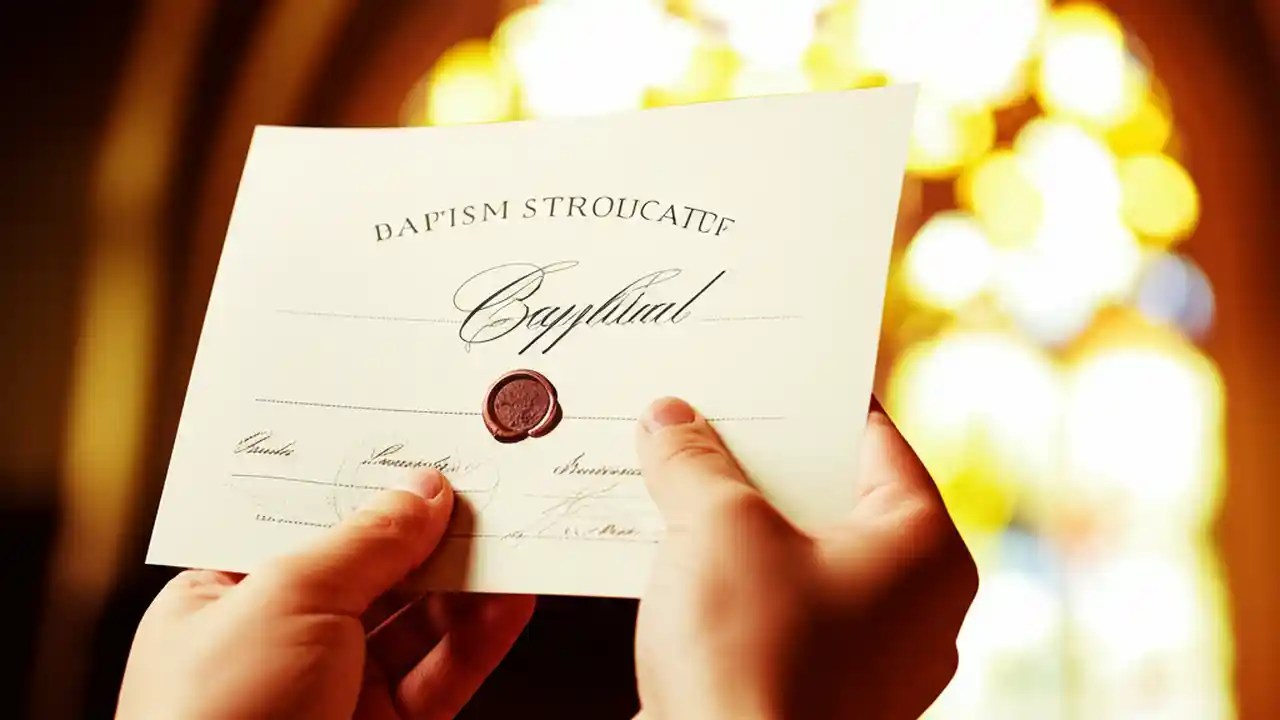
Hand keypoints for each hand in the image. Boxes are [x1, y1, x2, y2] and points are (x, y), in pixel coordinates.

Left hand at [118, 470, 533, 719]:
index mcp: (223, 598)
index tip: (421, 458)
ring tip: (511, 538)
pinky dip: (481, 637)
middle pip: (371, 571)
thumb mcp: (287, 597)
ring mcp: (334, 690)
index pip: (305, 527)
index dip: (364, 492)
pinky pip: (442, 674)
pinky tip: (511, 600)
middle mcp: (279, 642)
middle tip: (483, 492)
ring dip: (465, 581)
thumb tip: (421, 494)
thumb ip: (366, 541)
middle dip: (427, 534)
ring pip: (416, 622)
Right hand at [633, 397, 977, 719]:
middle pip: (834, 497)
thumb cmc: (753, 662)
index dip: (810, 399)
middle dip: (760, 460)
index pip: (874, 439)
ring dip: (738, 519)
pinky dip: (735, 578)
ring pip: (802, 555)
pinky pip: (780, 608)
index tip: (763, 370)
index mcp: (924, 551)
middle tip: (704, 416)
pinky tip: (677, 554)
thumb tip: (670, 421)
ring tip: (677, 476)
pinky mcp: (821, 691)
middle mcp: (914, 606)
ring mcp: (869, 656)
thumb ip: (693, 460)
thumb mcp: (716, 530)